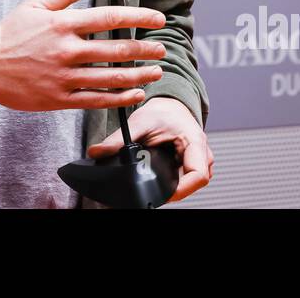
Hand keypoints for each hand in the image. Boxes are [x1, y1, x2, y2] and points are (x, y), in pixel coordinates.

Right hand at [0, 0, 167, 111]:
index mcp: (63, 23)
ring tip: (155, 72)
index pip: (110, 17)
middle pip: (116, 49)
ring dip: (138, 75)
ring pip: (111, 77)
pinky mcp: (59, 98)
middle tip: (161, 49)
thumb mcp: (35, 5)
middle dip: (145, 49)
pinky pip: (96, 100)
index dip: (138, 17)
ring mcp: (64, 76)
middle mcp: (67, 50)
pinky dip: (119, 98)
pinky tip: (135, 94)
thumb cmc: (10, 33)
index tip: (157, 19)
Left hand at [87, 96, 212, 202]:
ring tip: (158, 183)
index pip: (198, 175)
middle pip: (196, 184)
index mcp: (194, 141)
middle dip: (176, 190)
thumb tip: (96, 151)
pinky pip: (191, 179)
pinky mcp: (194, 163)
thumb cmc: (161, 111)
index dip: (182, 190)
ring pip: (193, 183)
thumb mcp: (139, 123)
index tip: (164, 194)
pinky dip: (178, 182)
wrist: (169, 105)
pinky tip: (164, 179)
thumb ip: (117, 140)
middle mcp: (203, 152)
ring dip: (177, 186)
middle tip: (155, 190)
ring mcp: (201, 159)